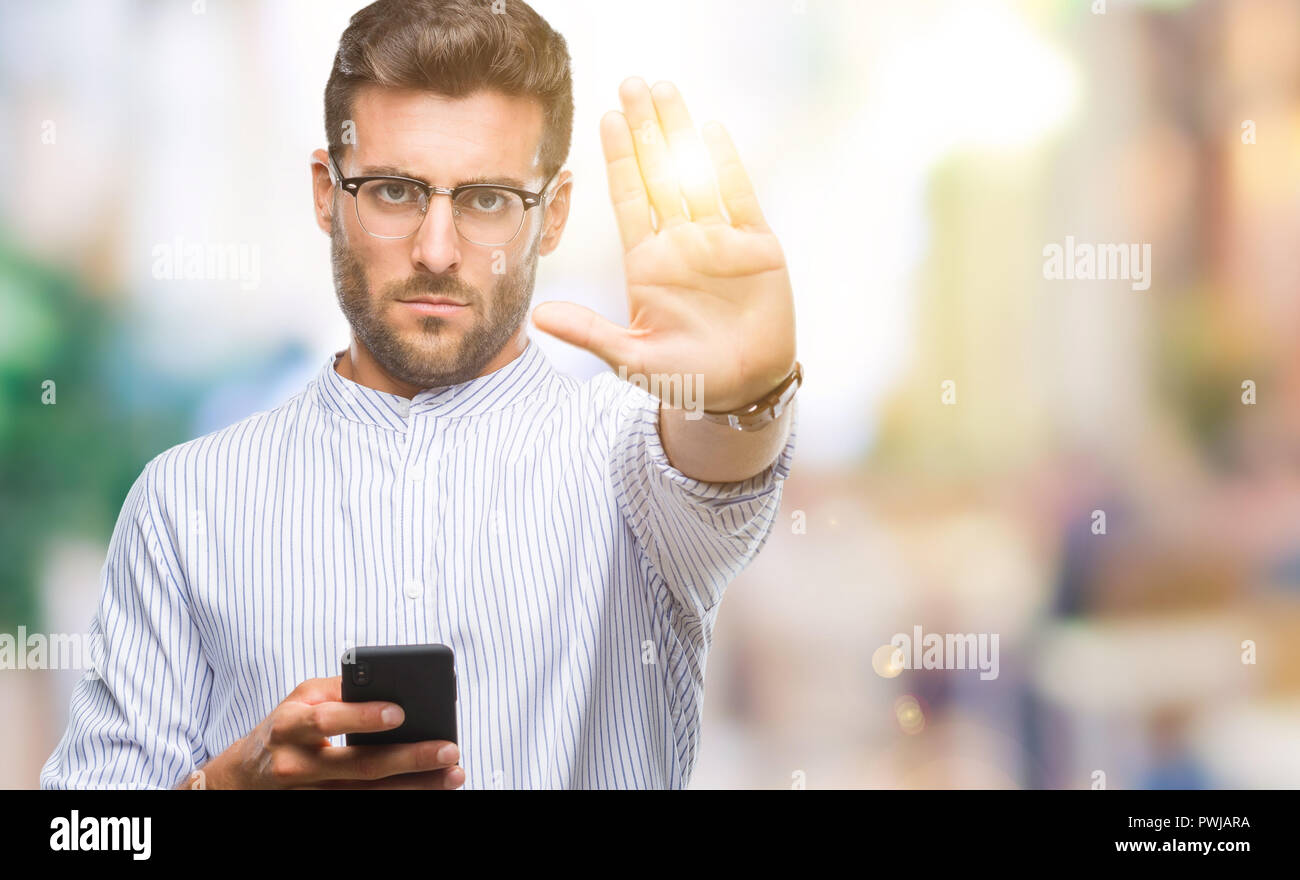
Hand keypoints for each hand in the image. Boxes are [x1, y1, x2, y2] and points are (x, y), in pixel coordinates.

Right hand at [185, 676, 463, 789]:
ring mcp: (309, 795)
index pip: (327, 721)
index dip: (363, 717)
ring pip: (368, 794)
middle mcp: (297, 765)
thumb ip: (341, 688)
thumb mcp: (302, 697)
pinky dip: (399, 798)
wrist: (245, 777)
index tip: (400, 712)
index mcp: (289, 726)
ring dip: (416, 786)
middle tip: (448, 750)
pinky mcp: (319, 808)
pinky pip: (362, 806)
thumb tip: (391, 682)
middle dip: (409, 758)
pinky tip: (428, 790)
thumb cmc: (285, 726)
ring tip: (453, 774)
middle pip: (359, 765)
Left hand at [532, 77, 795, 411]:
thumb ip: (589, 333)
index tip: (605, 119)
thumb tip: (539, 315)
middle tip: (632, 83)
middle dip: (645, 129)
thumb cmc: (686, 378)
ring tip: (665, 89)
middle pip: (658, 173)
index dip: (618, 158)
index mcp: (648, 263)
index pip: (628, 198)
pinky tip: (711, 131)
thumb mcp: (631, 358)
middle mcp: (680, 243)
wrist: (743, 389)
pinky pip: (739, 196)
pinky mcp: (756, 247)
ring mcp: (718, 241)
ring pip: (695, 174)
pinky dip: (727, 164)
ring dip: (680, 134)